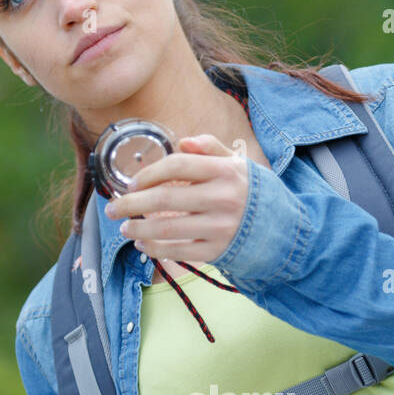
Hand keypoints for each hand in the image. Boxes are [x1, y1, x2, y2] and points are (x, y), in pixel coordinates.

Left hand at [106, 134, 249, 262]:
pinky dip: (155, 250)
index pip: (178, 165)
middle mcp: (223, 198)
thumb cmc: (250, 192)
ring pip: (168, 229)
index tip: (132, 182)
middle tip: (111, 209)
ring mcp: (220, 227)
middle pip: (165, 200)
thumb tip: (183, 141)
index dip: (149, 173)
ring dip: (139, 230)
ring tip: (123, 229)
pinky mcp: (217, 251)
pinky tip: (142, 245)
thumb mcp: (238, 164)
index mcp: (225, 171)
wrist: (281, 229)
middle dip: (131, 204)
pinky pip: (179, 252)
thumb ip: (211, 148)